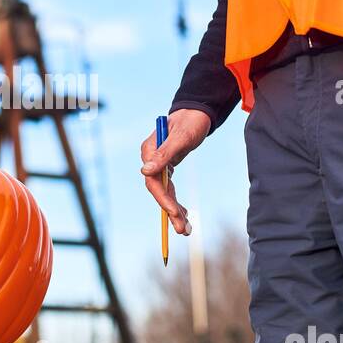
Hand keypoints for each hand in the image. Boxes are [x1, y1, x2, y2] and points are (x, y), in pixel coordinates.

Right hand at [139, 108, 210, 234]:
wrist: (198, 112)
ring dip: (174, 212)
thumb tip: (144, 172)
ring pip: (164, 193)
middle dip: (170, 211)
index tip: (176, 213)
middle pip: (158, 191)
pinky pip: (169, 189)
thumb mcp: (181, 137)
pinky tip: (185, 215)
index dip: (163, 199)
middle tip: (182, 230)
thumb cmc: (190, 121)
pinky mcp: (167, 167)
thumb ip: (163, 154)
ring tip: (185, 229)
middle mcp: (151, 159)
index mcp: (149, 151)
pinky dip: (176, 201)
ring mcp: (158, 164)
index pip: (152, 181)